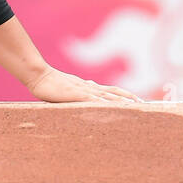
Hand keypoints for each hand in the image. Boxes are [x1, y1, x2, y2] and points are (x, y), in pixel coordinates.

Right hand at [25, 66, 140, 103]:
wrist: (39, 76)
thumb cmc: (52, 84)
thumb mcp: (69, 90)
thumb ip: (80, 94)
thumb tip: (89, 97)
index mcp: (89, 87)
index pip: (112, 91)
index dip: (125, 95)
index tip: (137, 101)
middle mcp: (89, 88)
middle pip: (114, 92)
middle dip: (129, 98)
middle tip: (143, 104)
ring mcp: (83, 90)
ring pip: (106, 96)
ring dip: (120, 101)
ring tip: (133, 106)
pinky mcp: (75, 94)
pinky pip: (92, 99)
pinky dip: (103, 103)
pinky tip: (110, 107)